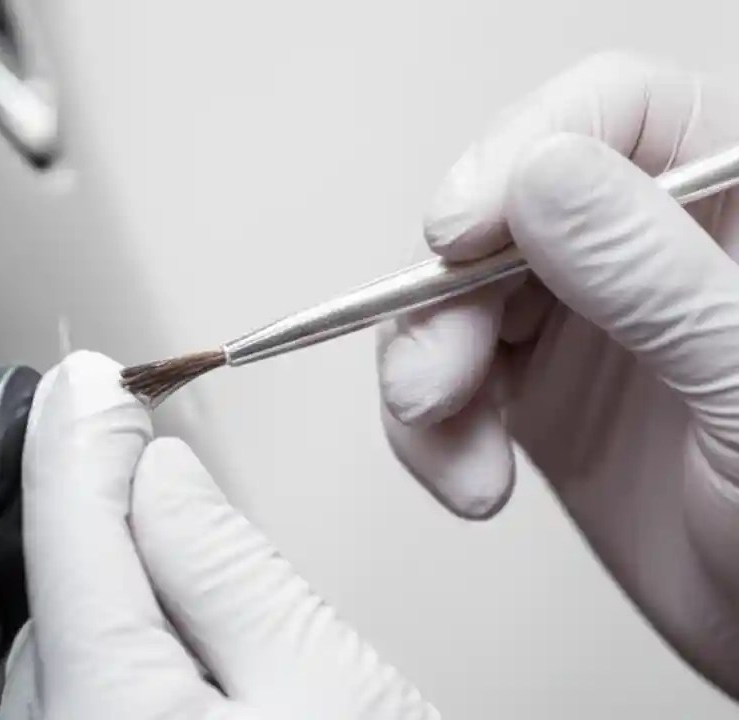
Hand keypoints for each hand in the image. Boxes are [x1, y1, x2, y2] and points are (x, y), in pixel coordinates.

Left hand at [0, 352, 437, 718]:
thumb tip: (159, 471)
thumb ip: (228, 571)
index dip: (82, 434)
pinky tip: (194, 663)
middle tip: (146, 439)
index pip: (64, 524)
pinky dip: (127, 641)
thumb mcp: (329, 687)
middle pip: (65, 576)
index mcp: (103, 700)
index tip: (95, 379)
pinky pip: (83, 680)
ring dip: (125, 582)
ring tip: (206, 593)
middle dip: (114, 512)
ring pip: (73, 627)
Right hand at [378, 52, 738, 697]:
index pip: (620, 114)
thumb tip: (543, 176)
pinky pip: (445, 377)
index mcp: (735, 209)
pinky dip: (429, 430)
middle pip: (509, 209)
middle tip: (436, 372)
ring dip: (424, 367)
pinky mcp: (541, 393)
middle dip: (448, 294)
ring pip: (455, 295)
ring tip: (444, 437)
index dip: (524, 149)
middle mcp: (653, 251)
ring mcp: (591, 321)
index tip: (460, 230)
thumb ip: (654, 275)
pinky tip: (468, 476)